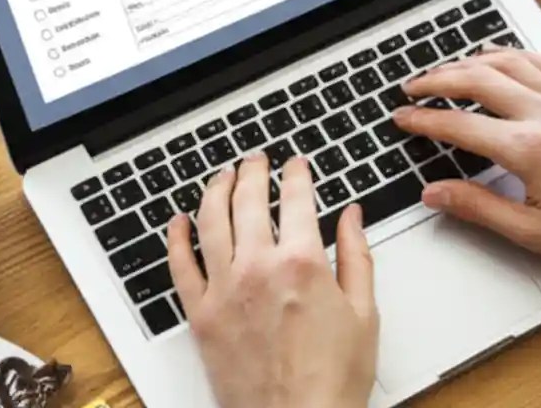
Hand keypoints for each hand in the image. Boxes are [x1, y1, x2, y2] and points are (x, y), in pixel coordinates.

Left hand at [167, 154, 378, 407]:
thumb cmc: (332, 380)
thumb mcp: (364, 312)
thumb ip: (357, 256)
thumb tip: (352, 217)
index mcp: (303, 263)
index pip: (296, 199)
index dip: (297, 174)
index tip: (297, 165)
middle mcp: (258, 268)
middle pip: (248, 200)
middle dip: (253, 172)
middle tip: (256, 161)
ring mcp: (224, 290)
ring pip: (210, 222)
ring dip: (215, 190)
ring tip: (222, 176)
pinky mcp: (200, 316)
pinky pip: (180, 266)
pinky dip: (176, 237)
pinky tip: (178, 221)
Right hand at [395, 48, 540, 273]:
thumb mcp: (533, 232)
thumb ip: (478, 208)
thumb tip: (436, 193)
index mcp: (529, 149)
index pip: (460, 125)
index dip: (423, 120)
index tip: (402, 118)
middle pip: (479, 79)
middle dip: (438, 79)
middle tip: (412, 86)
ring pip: (510, 62)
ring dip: (472, 60)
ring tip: (447, 69)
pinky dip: (515, 55)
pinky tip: (503, 59)